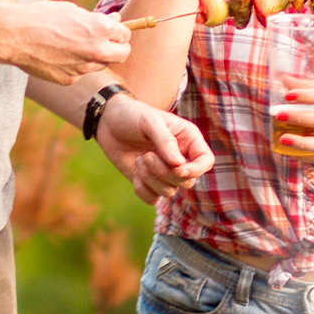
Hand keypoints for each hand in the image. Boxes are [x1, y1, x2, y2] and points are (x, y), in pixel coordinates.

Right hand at [4, 2, 130, 83]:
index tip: (112, 31)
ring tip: (73, 45)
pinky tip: (59, 55)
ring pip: (101, 65)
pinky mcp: (70, 79)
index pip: (125, 35)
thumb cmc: (42, 16)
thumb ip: (98, 19)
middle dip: (118, 48)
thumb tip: (116, 20)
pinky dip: (76, 65)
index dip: (119, 32)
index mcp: (101, 28)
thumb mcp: (73, 10)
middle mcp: (97, 50)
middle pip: (123, 55)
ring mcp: (84, 67)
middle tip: (106, 43)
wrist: (14, 34)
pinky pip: (81, 72)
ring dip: (95, 57)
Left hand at [96, 91, 214, 201]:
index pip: (206, 161)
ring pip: (170, 191)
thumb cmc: (132, 115)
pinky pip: (153, 199)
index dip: (196, 169)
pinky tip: (135, 172)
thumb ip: (166, 141)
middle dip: (165, 173)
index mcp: (188, 140)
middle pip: (187, 181)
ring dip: (151, 178)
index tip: (178, 169)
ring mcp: (165, 173)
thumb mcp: (150, 121)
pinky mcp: (149, 183)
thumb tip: (178, 164)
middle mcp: (180, 159)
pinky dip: (142, 189)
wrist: (108, 121)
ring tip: (139, 159)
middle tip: (146, 156)